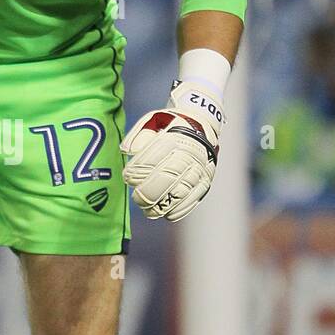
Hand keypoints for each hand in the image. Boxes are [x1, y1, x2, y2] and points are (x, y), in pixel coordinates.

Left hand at [120, 80, 222, 220]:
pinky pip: (194, 198)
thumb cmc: (170, 124)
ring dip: (162, 204)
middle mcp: (189, 153)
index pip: (153, 157)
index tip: (128, 177)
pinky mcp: (206, 180)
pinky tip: (166, 213)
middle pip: (167, 177)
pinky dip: (179, 209)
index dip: (138, 170)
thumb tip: (128, 151)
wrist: (201, 124)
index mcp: (174, 137)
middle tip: (137, 197)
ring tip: (148, 210)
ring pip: (181, 191)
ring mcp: (199, 168)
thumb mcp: (152, 120)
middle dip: (148, 191)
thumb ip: (138, 135)